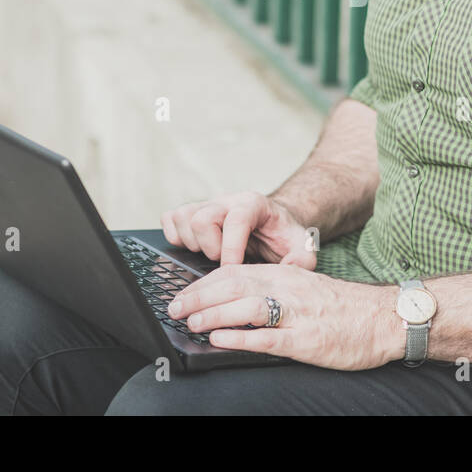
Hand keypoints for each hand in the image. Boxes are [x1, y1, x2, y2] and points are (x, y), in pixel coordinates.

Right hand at [160, 192, 317, 268]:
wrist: (273, 225)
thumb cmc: (284, 237)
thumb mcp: (302, 247)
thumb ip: (302, 259)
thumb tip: (289, 270)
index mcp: (254, 204)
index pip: (236, 219)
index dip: (231, 248)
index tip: (234, 269)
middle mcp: (227, 200)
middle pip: (202, 217)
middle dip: (210, 247)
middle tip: (223, 262)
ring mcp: (207, 204)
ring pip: (183, 217)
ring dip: (192, 243)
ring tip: (210, 255)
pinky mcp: (191, 212)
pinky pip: (169, 219)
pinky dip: (175, 237)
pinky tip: (193, 248)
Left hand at [167, 263, 402, 369]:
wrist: (384, 318)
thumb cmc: (343, 307)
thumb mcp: (304, 289)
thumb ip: (274, 289)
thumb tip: (235, 299)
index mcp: (284, 275)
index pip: (234, 272)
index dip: (203, 283)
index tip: (182, 293)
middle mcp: (287, 289)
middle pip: (233, 285)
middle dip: (199, 296)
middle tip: (174, 308)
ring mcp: (296, 314)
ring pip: (246, 306)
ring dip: (213, 314)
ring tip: (191, 322)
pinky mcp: (306, 339)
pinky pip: (268, 337)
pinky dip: (240, 338)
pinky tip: (220, 339)